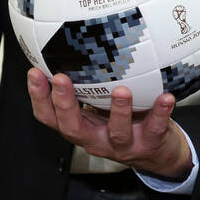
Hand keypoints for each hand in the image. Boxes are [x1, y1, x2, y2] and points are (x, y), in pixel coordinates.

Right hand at [27, 70, 192, 179]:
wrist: (157, 153)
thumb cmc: (123, 123)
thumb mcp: (99, 108)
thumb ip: (88, 88)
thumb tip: (72, 46)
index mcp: (81, 128)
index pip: (50, 118)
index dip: (39, 97)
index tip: (34, 72)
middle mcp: (96, 139)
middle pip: (73, 128)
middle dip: (65, 104)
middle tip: (61, 79)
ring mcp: (122, 145)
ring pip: (116, 131)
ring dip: (118, 110)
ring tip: (121, 90)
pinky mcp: (149, 144)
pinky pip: (154, 128)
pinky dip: (159, 112)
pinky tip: (165, 97)